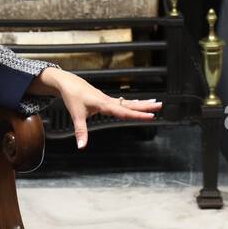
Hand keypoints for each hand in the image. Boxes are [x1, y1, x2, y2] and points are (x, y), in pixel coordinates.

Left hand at [39, 68, 162, 148]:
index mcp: (104, 104)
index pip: (124, 111)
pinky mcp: (105, 99)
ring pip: (128, 102)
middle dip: (146, 106)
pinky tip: (137, 104)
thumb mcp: (76, 115)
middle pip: (131, 104)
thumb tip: (81, 145)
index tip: (150, 116)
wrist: (67, 82)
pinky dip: (132, 103)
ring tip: (154, 103)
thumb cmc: (72, 96)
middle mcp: (109, 100)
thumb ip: (80, 131)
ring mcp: (108, 99)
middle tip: (160, 106)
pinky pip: (122, 101)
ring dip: (141, 103)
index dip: (138, 115)